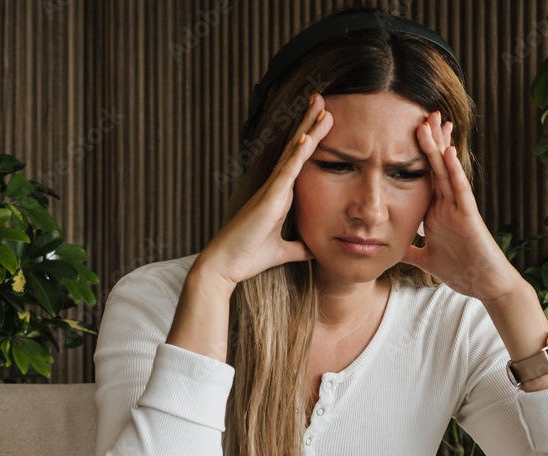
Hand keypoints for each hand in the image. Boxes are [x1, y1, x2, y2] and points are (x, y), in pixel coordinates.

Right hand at [196, 93, 333, 287]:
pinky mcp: (269, 200)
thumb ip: (297, 248)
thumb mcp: (282, 252)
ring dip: (307, 130)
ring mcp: (271, 191)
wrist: (224, 266)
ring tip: (320, 106)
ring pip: (293, 154)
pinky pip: (286, 173)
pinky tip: (307, 137)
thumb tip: (313, 250)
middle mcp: (275, 188)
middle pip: (295, 149)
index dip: (310, 140)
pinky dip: (297, 155)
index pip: (298, 162)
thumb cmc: (247, 257)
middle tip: (321, 98)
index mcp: (279, 197)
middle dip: (309, 123)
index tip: (323, 119)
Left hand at [400, 111, 525, 303]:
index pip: (423, 179)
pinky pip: (460, 190)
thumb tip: (392, 250)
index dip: (416, 158)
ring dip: (438, 148)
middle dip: (429, 142)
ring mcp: (459, 209)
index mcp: (436, 213)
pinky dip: (454, 171)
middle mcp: (447, 206)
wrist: (486, 286)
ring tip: (430, 122)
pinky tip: (448, 153)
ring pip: (446, 172)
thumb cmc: (462, 271)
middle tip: (421, 115)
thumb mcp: (426, 260)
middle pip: (435, 168)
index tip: (405, 136)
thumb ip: (411, 251)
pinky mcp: (469, 216)